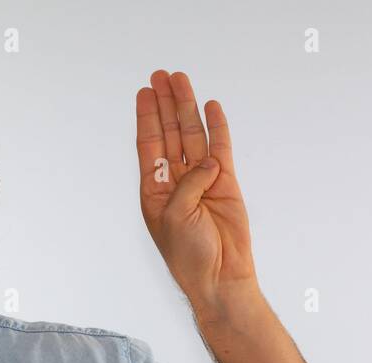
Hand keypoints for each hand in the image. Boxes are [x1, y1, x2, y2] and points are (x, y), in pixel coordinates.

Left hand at [135, 69, 259, 317]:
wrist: (221, 277)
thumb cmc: (190, 255)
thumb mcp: (176, 217)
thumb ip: (188, 184)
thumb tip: (209, 162)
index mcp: (156, 192)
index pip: (150, 146)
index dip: (148, 118)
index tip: (145, 92)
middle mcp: (177, 182)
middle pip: (171, 134)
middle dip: (165, 105)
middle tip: (162, 76)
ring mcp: (203, 181)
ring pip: (194, 136)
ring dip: (187, 109)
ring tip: (182, 81)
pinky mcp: (226, 184)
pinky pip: (221, 149)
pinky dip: (217, 128)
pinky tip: (210, 107)